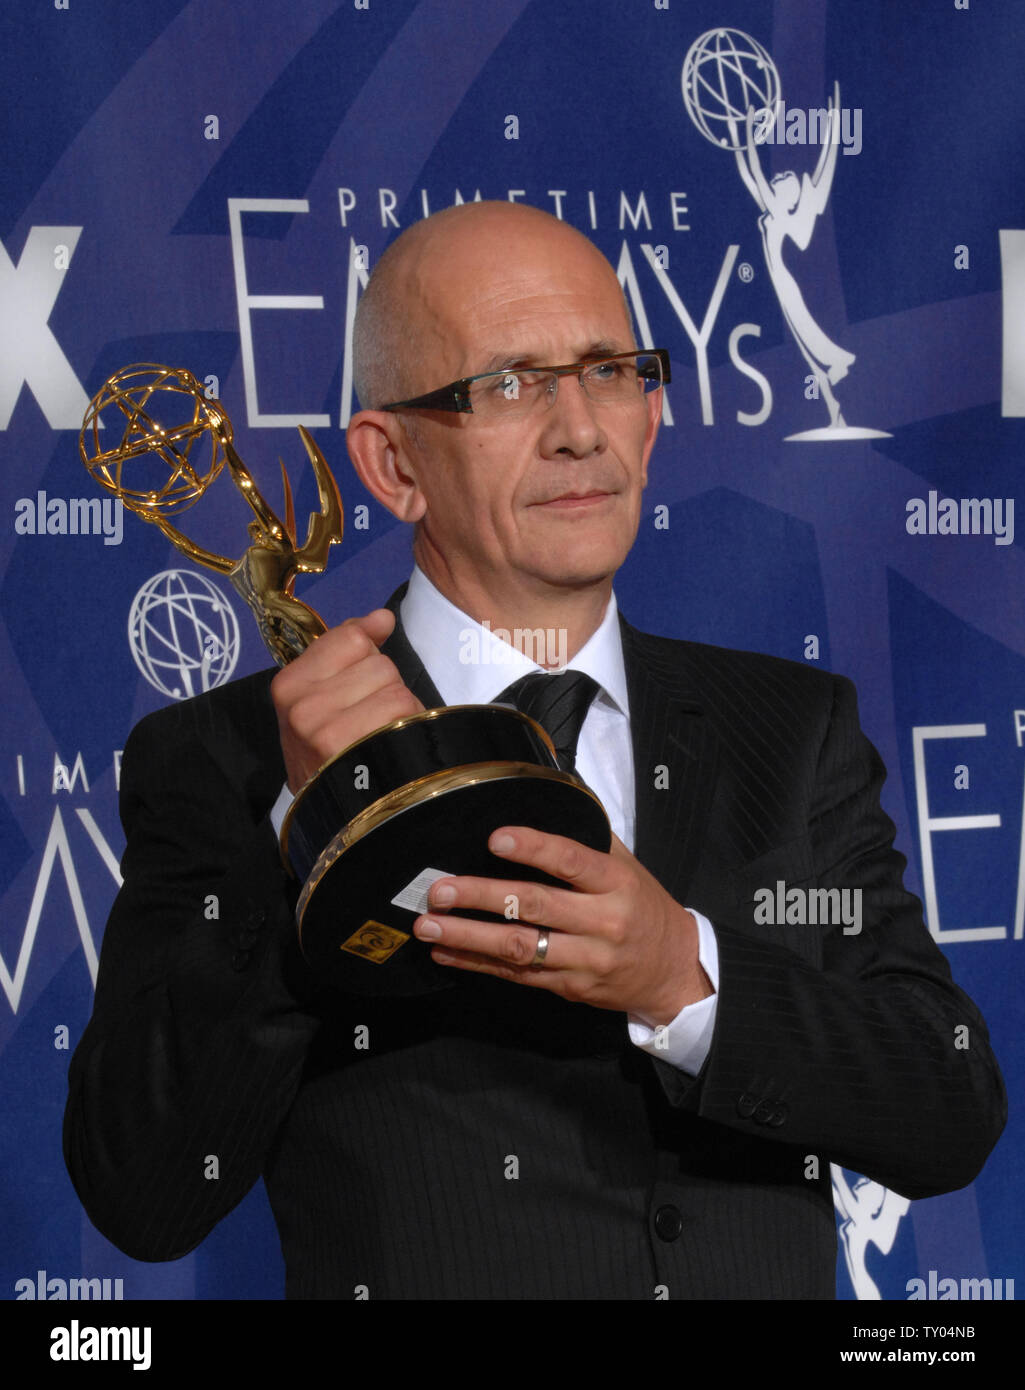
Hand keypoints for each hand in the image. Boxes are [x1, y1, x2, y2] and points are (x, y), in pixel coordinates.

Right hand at [270, 608, 423, 791]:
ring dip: (399, 709)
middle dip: (384, 689)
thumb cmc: (329, 748)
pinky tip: (390, 747)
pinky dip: (408, 726)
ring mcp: (325, 731)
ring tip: (379, 735)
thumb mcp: (321, 694)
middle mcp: (302, 706)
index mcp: (289, 684)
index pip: (352, 638)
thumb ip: (348, 648)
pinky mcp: (355, 750)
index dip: (367, 658)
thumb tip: (383, 618)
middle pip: (379, 664)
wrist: (326, 810)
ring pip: (395, 687)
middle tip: (367, 721)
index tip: (356, 688)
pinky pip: (403, 711)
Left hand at [414, 827, 712, 1025]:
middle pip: (535, 906)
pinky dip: (477, 964)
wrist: (673, 971)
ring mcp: (584, 959)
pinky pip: (517, 976)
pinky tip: (446, 954)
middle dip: (482, 897)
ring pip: (520, 948)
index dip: (533, 848)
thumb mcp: (628, 867)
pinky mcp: (568, 987)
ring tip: (429, 927)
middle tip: (440, 890)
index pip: (571, 861)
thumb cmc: (643, 907)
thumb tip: (545, 798)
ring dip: (468, 937)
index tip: (494, 838)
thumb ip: (588, 839)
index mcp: (616, 883)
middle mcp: (602, 922)